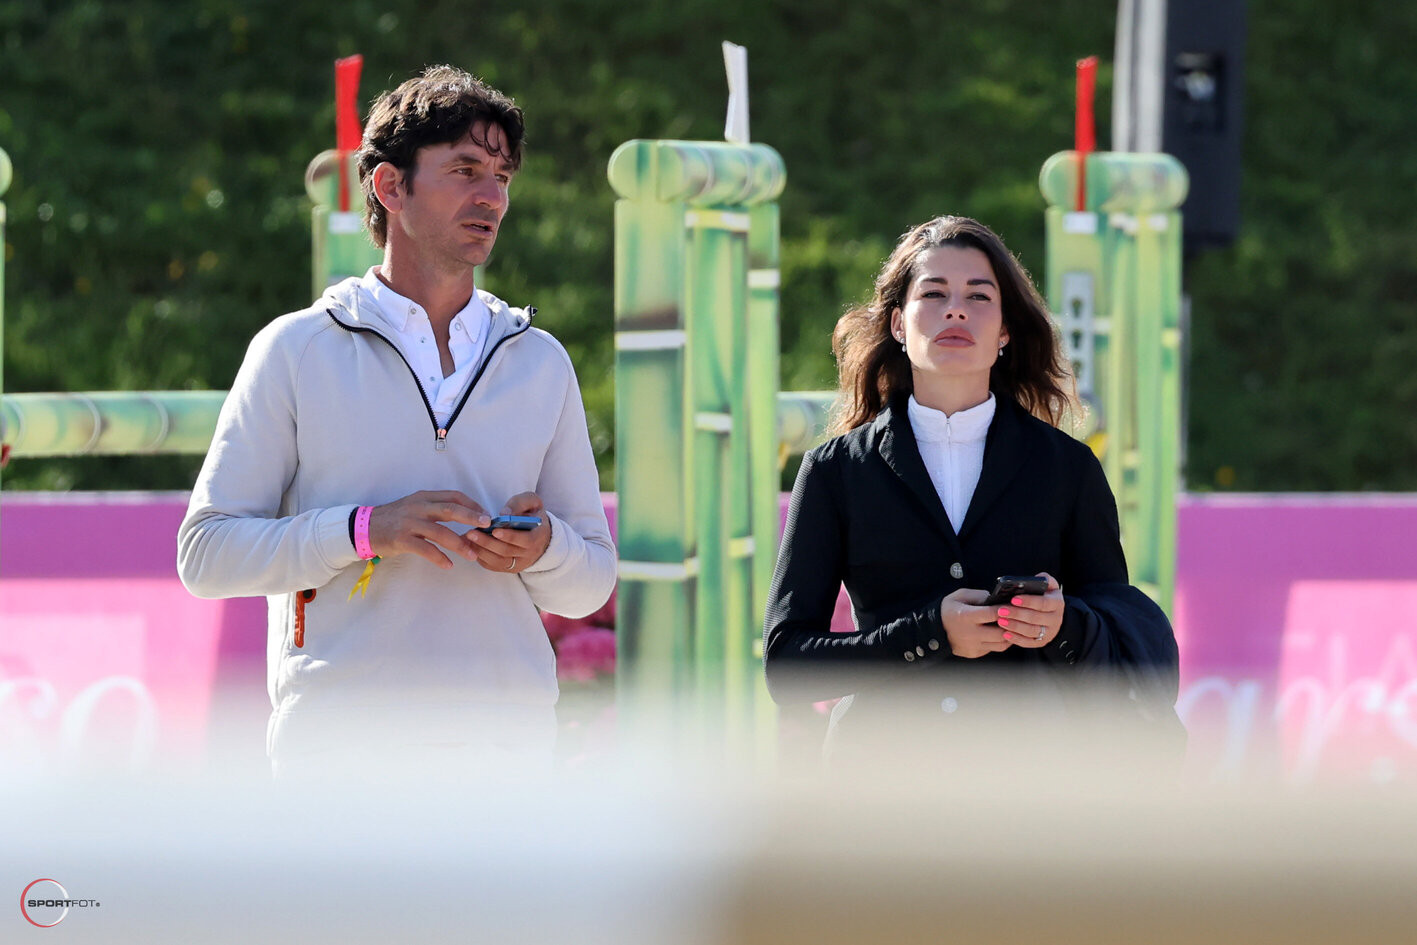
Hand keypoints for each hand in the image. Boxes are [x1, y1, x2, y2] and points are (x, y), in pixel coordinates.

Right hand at [367, 490, 490, 568]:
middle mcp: (418, 507)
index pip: (453, 496)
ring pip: (440, 532)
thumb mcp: (415, 507)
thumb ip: (435, 509)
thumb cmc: (395, 519)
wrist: (364, 527)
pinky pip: (425, 549)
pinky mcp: (401, 539)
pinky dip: (439, 557)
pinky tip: (449, 565)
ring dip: (459, 544)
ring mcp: (409, 523)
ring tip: (472, 555)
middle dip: (471, 517)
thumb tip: (465, 516)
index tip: (485, 515)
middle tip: (487, 527)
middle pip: (450, 509)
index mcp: (424, 497)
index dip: (472, 505)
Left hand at [467, 491, 552, 574]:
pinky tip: (470, 546)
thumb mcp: (532, 502)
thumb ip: (520, 503)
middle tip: (471, 532)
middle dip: (488, 542)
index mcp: (538, 537)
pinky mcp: (508, 568)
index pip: (526, 540)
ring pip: (498, 561)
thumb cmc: (532, 515)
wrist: (538, 534)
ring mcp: (519, 563)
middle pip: (507, 551)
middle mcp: (530, 554)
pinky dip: (480, 557)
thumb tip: (504, 513)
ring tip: (468, 538)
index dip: (510, 536)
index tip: (494, 530)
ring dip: (481, 550)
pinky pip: (492, 565)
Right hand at [940, 587, 1012, 657]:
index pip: (993, 614)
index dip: (1006, 610)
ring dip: (1008, 636)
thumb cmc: (948, 610)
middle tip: (1016, 619)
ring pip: (1000, 644)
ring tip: (1010, 627)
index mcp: (966, 617)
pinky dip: (999, 642)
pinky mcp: (974, 653)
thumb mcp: (960, 595)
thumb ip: (979, 595)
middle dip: (1011, 625)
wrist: (934, 628)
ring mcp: (973, 646)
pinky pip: (993, 649)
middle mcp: (970, 634)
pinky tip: (999, 634)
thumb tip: (997, 600)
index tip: (1012, 606)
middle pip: (1001, 633)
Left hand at [995, 572, 1063, 646]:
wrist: (1053, 615)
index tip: (1013, 599)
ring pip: (1031, 631)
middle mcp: (1056, 619)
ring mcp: (1049, 632)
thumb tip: (1037, 578)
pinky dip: (1016, 639)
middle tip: (1001, 610)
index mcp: (1057, 603)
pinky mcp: (1042, 642)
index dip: (1028, 601)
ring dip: (1015, 626)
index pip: (1043, 603)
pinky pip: (1028, 642)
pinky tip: (1005, 633)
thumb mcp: (1050, 587)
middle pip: (1035, 618)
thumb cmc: (1046, 597)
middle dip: (1017, 614)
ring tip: (1000, 621)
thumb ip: (1045, 579)